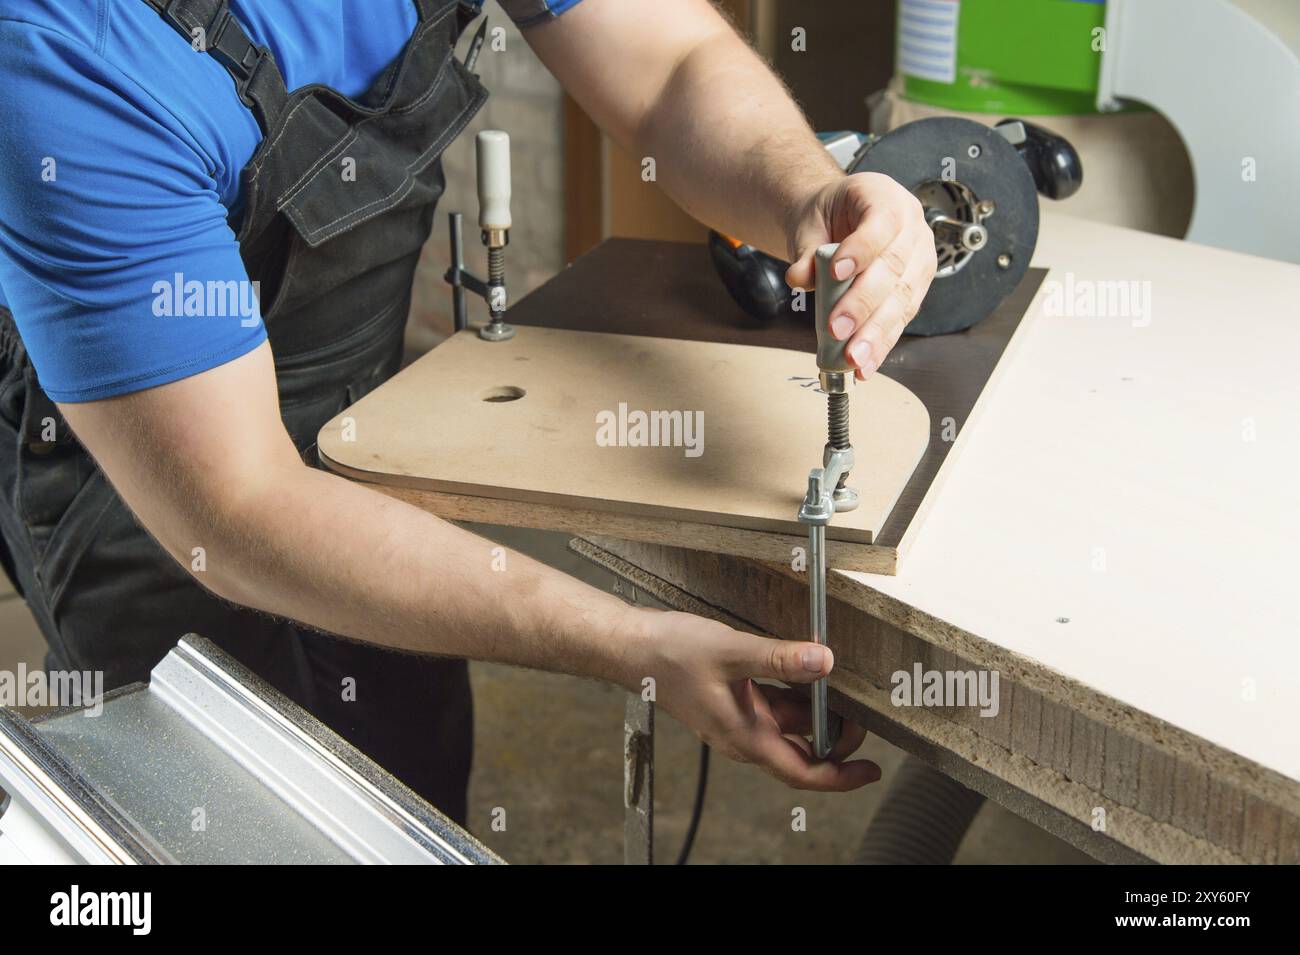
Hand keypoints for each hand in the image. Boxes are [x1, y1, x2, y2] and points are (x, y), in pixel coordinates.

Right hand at [622, 607, 879, 790]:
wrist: (633, 647)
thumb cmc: (671, 655)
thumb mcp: (732, 653)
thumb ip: (780, 658)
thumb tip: (824, 662)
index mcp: (746, 736)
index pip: (804, 772)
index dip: (842, 776)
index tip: (871, 770)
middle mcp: (744, 735)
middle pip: (803, 751)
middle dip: (836, 736)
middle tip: (859, 709)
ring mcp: (738, 719)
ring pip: (791, 726)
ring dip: (817, 712)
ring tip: (838, 684)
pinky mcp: (733, 701)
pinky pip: (775, 706)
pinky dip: (796, 693)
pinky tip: (804, 667)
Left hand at [785, 172, 937, 378]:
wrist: (841, 217)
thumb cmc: (830, 216)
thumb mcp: (811, 223)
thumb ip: (806, 251)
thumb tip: (799, 278)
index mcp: (886, 198)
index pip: (881, 224)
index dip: (861, 250)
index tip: (836, 273)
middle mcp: (912, 228)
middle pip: (893, 268)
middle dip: (864, 304)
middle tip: (838, 330)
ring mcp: (919, 259)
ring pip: (902, 299)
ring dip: (876, 333)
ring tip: (854, 357)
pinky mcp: (916, 288)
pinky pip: (901, 318)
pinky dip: (882, 344)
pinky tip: (865, 364)